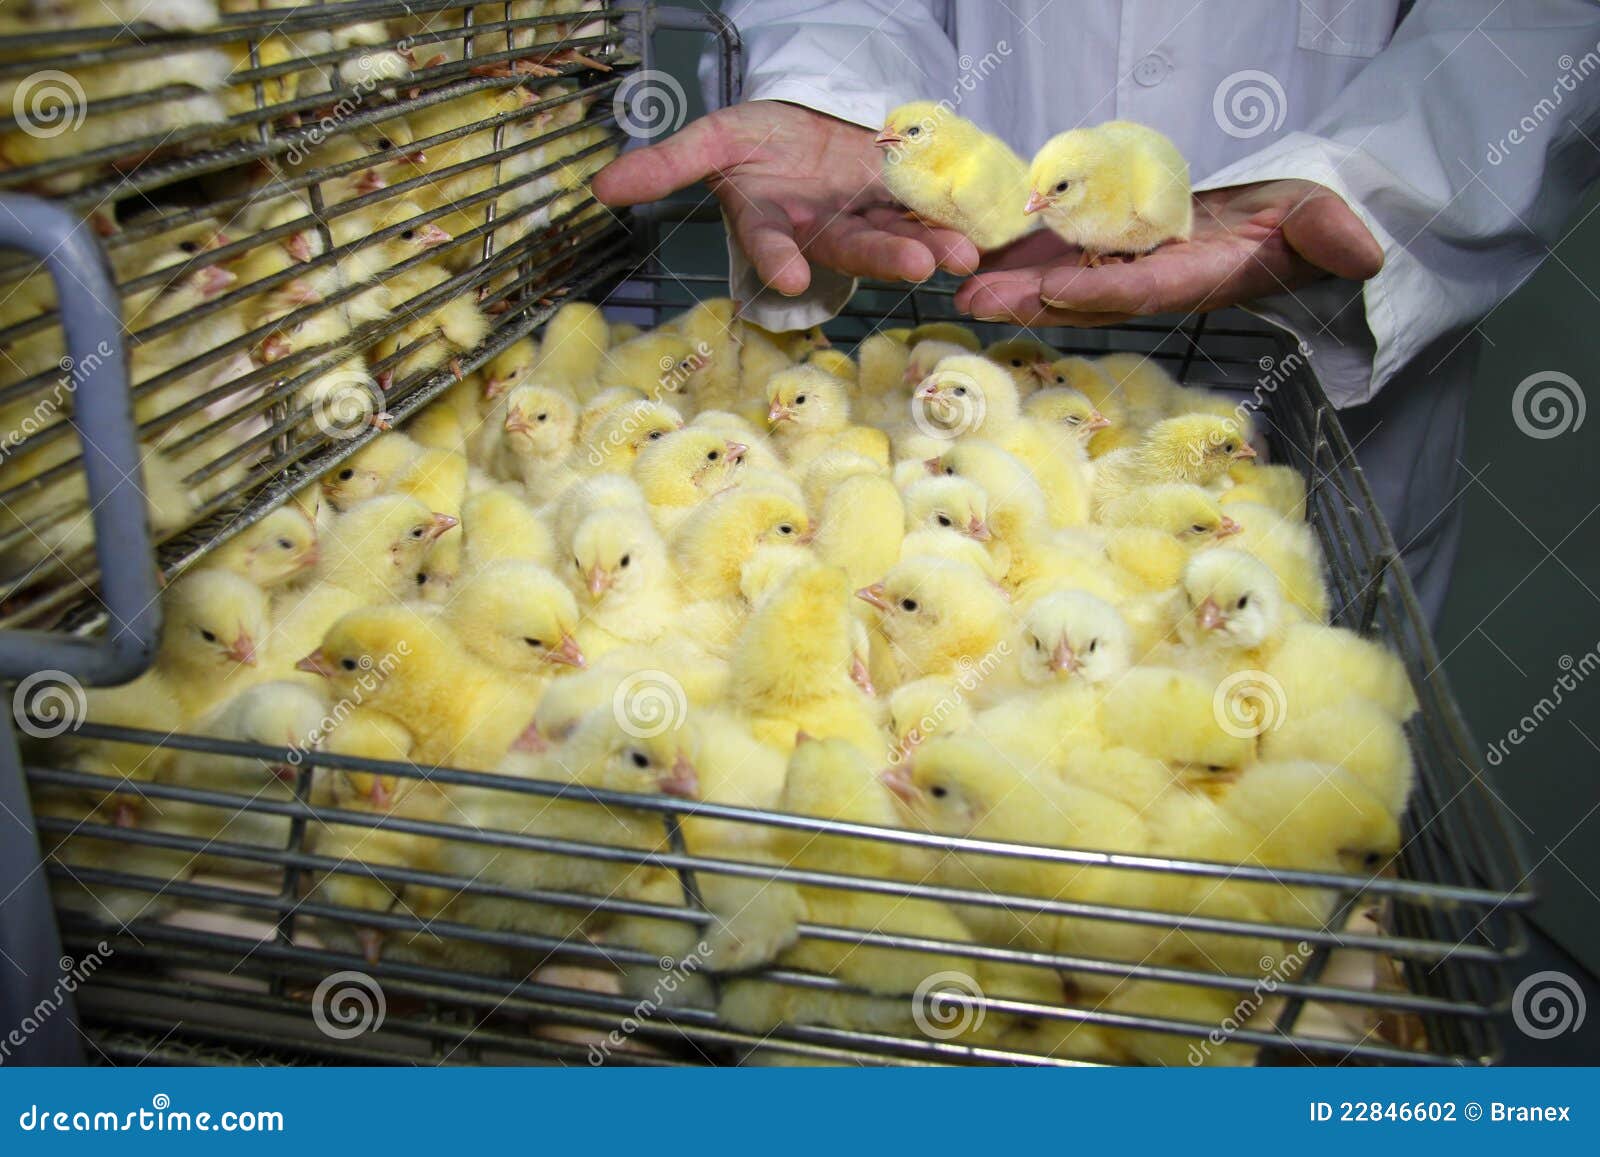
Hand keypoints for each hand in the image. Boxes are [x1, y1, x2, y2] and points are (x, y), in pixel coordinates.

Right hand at [592, 101, 979, 295]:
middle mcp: (821, 230)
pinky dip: (955, 217)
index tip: (788, 276)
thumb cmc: (756, 138)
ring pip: (898, 236)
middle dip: (883, 259)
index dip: (778, 258)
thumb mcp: (713, 140)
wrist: (804, 124)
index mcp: (773, 221)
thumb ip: (667, 164)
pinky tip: (984, 227)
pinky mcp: (900, 199)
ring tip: (961, 255)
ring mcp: (865, 217)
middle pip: (851, 248)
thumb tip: (600, 186)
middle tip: (915, 268)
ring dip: (930, 246)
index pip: (770, 241)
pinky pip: (929, 210)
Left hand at [953, 179, 1382, 325]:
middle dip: (1027, 298)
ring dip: (1007, 280)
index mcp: (1194, 278)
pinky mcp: (1105, 247)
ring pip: (1057, 276)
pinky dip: (1015, 253)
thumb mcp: (1317, 221)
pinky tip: (969, 251)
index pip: (1144, 289)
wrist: (1272, 227)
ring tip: (953, 280)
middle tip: (973, 298)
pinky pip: (1055, 252)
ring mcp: (1122, 267)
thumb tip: (1364, 255)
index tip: (1057, 288)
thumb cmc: (1293, 226)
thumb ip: (1329, 235)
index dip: (1101, 290)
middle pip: (1081, 294)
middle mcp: (1147, 283)